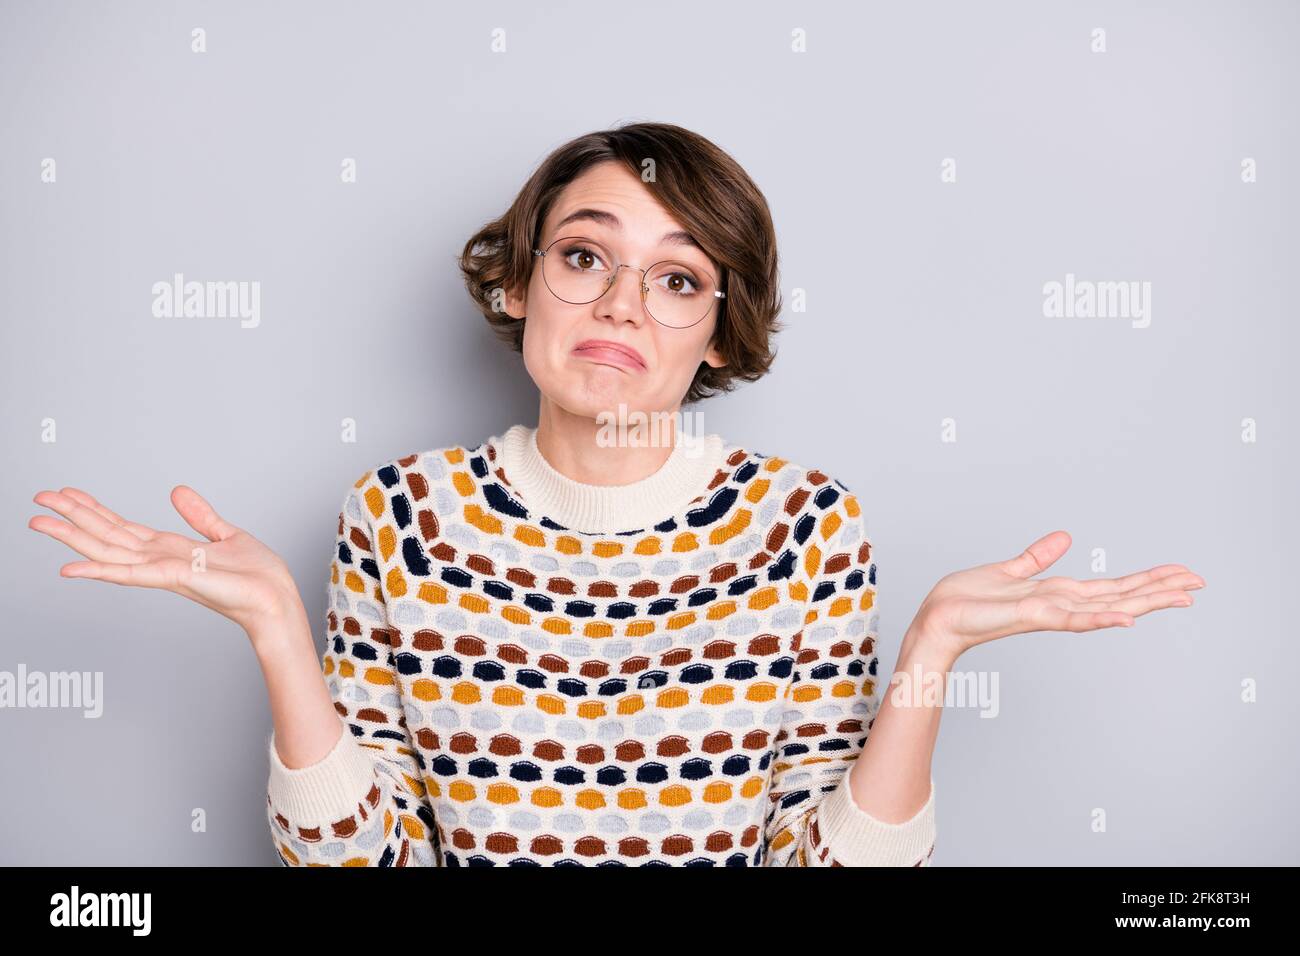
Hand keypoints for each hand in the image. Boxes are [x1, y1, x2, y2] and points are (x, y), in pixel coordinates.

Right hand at [29, 485, 304, 636]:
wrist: (275, 600)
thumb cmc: (256, 577)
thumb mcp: (226, 535)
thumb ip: (199, 515)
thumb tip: (177, 491)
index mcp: (170, 549)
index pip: (123, 527)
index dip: (94, 509)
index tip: (67, 493)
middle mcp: (159, 561)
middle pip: (106, 535)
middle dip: (72, 517)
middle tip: (38, 499)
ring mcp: (162, 571)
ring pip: (107, 550)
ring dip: (73, 536)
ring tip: (39, 521)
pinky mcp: (173, 578)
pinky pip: (129, 573)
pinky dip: (98, 570)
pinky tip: (69, 567)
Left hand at [907, 530, 1203, 661]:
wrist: (938, 619)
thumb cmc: (966, 600)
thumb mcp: (1009, 571)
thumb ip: (1038, 557)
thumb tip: (1065, 537)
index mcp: (1058, 594)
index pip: (1112, 587)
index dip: (1146, 580)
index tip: (1181, 573)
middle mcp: (1061, 605)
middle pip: (1121, 597)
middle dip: (1160, 590)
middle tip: (1200, 584)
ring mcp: (1050, 613)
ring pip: (1107, 608)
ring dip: (1144, 602)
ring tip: (1181, 596)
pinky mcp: (1032, 617)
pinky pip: (1072, 619)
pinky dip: (1099, 619)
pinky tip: (1126, 619)